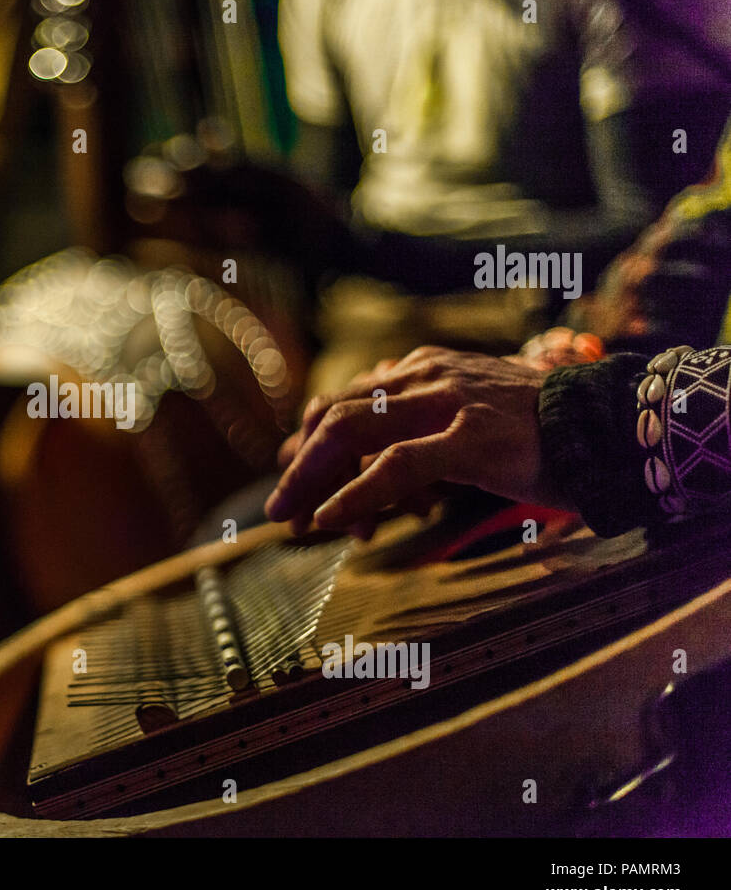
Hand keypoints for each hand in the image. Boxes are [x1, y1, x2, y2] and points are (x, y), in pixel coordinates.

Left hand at [264, 346, 563, 535]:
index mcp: (420, 370)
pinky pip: (397, 466)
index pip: (343, 401)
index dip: (308, 444)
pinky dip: (355, 494)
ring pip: (353, 433)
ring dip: (312, 479)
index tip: (293, 482)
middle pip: (336, 416)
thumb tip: (359, 471)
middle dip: (299, 465)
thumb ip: (413, 432)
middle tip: (278, 509)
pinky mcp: (471, 439)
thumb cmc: (534, 432)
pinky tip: (329, 519)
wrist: (610, 422)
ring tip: (292, 520)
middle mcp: (425, 376)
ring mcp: (447, 404)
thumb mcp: (462, 421)